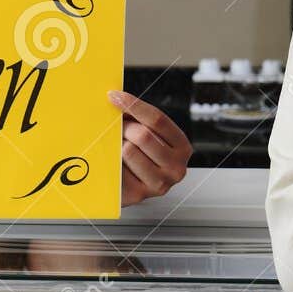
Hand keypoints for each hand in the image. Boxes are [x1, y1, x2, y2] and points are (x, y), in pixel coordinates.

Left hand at [110, 90, 191, 205]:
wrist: (134, 188)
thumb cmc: (143, 156)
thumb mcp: (150, 134)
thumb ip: (139, 118)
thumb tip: (116, 99)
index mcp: (182, 147)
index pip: (158, 119)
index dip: (134, 105)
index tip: (115, 96)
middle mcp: (176, 167)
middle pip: (143, 135)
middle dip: (124, 127)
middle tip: (115, 128)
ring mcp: (159, 183)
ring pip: (128, 151)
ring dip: (117, 145)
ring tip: (117, 148)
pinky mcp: (139, 194)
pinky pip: (117, 167)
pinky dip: (110, 161)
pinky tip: (113, 162)